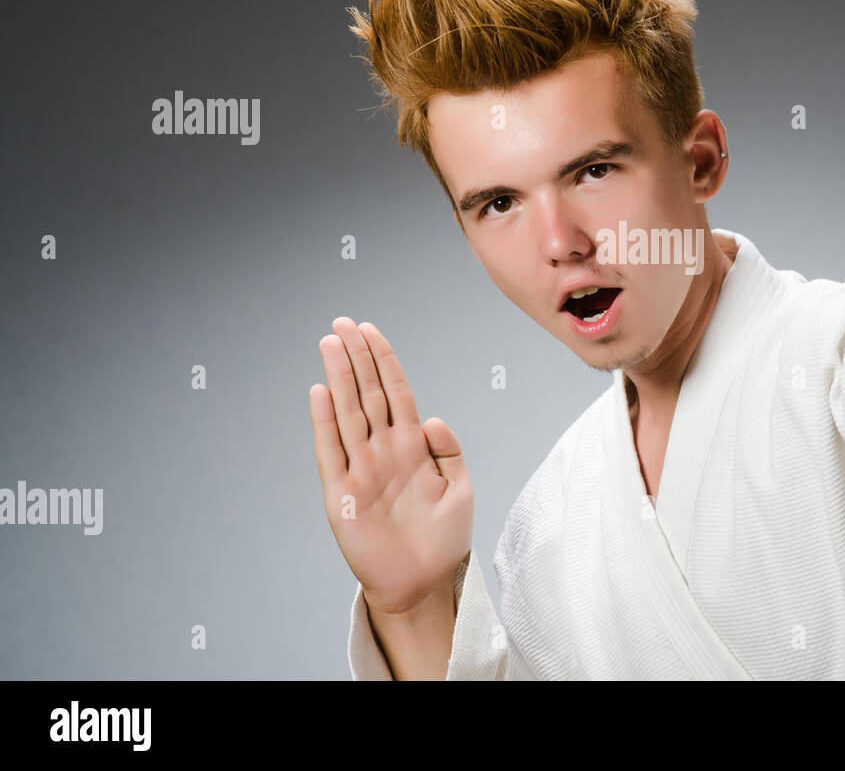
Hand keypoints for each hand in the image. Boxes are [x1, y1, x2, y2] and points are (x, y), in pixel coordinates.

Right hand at [309, 317, 472, 616]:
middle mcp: (384, 451)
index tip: (369, 330)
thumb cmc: (443, 537)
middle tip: (341, 323)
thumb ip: (450, 451)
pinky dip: (324, 422)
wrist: (424, 582)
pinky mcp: (343, 494)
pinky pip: (331, 451)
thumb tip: (432, 418)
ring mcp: (362, 469)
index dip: (383, 360)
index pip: (395, 391)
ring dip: (340, 377)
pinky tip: (321, 393)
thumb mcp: (461, 489)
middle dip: (356, 357)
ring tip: (329, 344)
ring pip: (348, 413)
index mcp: (413, 446)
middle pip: (368, 393)